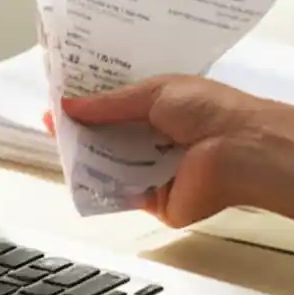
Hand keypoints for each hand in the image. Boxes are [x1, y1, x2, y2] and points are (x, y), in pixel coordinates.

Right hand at [52, 75, 293, 225]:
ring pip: (111, 165)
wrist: (243, 151)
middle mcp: (158, 140)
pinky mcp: (155, 202)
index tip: (62, 96)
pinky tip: (74, 170)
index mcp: (163, 110)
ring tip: (55, 139)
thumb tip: (68, 104)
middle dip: (82, 128)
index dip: (90, 102)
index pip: (118, 107)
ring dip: (85, 154)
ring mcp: (155, 173)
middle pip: (111, 137)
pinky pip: (119, 194)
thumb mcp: (154, 92)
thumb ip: (109, 102)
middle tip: (50, 118)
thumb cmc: (210, 111)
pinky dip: (98, 184)